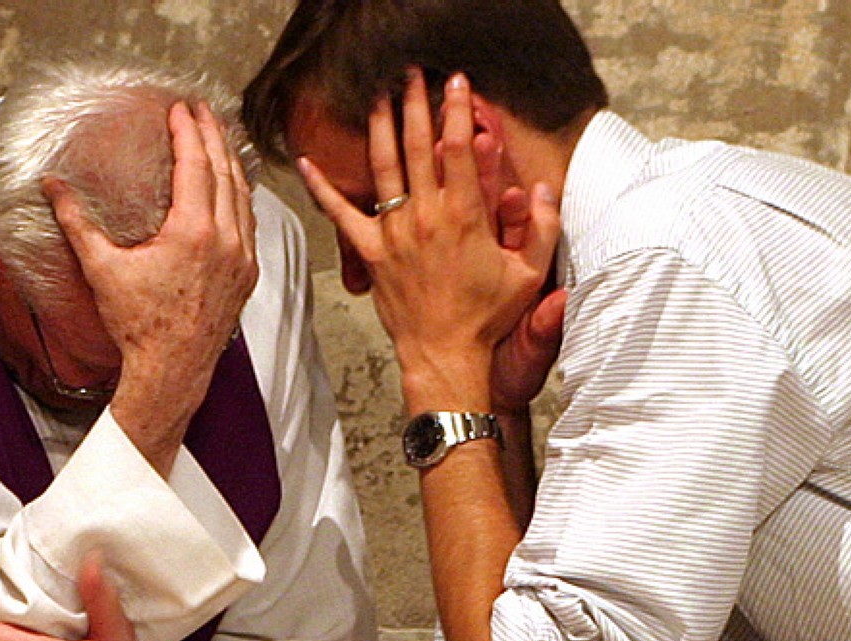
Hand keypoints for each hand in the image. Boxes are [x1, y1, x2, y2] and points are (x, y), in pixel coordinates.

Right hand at [49, 101, 257, 468]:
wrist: (172, 370)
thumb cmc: (140, 325)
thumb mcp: (102, 268)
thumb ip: (77, 221)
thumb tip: (51, 186)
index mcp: (194, 232)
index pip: (196, 164)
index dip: (188, 131)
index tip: (180, 109)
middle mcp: (227, 241)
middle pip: (225, 172)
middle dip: (213, 136)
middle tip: (202, 111)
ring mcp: (242, 259)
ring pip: (243, 196)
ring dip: (230, 163)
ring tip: (219, 140)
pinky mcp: (247, 276)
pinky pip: (249, 224)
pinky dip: (240, 197)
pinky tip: (232, 190)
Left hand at [298, 71, 559, 410]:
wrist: (445, 354)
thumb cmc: (485, 318)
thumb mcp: (528, 273)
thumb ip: (542, 228)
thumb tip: (543, 190)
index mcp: (463, 215)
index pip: (458, 148)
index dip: (456, 110)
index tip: (456, 84)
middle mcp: (425, 216)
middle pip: (417, 146)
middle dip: (416, 104)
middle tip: (413, 75)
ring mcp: (394, 233)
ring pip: (383, 166)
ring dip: (380, 126)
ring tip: (378, 95)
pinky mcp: (372, 253)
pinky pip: (341, 214)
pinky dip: (322, 187)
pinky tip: (307, 162)